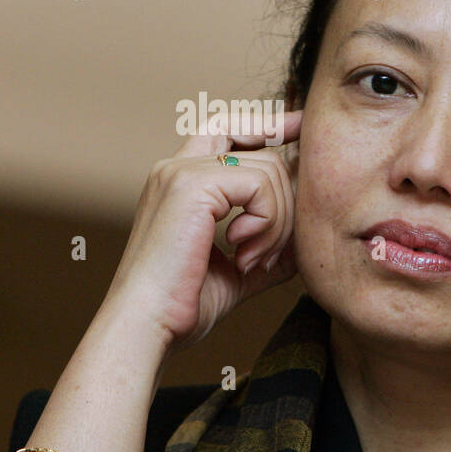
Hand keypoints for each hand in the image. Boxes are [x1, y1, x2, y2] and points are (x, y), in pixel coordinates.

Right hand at [100, 109, 301, 352]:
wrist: (147, 327)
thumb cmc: (181, 308)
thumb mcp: (235, 273)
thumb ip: (266, 249)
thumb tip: (303, 245)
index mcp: (180, 182)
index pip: (228, 128)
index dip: (266, 125)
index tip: (301, 129)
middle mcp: (176, 168)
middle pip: (261, 152)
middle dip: (285, 202)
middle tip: (270, 252)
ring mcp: (182, 172)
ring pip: (269, 170)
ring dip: (277, 223)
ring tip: (252, 260)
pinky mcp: (192, 185)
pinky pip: (260, 185)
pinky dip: (267, 222)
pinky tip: (243, 253)